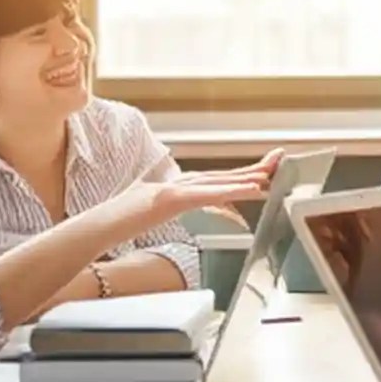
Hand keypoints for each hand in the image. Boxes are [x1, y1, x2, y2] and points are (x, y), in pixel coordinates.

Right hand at [125, 149, 282, 221]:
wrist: (99, 224)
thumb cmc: (122, 217)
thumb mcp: (153, 206)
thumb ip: (168, 200)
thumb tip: (176, 199)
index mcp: (181, 185)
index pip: (219, 178)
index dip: (244, 172)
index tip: (268, 167)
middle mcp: (182, 182)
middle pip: (225, 175)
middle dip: (254, 167)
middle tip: (282, 157)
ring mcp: (176, 189)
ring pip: (219, 182)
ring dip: (247, 177)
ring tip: (272, 174)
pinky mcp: (171, 198)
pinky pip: (207, 195)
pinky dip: (231, 191)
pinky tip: (251, 190)